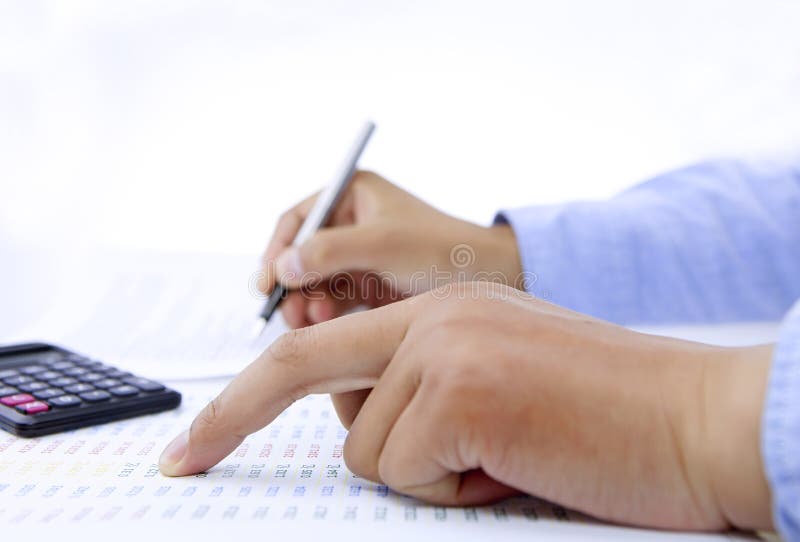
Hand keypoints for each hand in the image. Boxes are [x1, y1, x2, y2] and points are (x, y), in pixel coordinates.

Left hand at [160, 282, 772, 531]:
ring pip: (367, 451)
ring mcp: (443, 348)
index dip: (239, 400)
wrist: (696, 419)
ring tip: (502, 457)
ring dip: (427, 475)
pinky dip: (456, 490)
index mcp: (439, 311)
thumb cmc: (601, 415)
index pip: (314, 350)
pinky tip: (519, 464)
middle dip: (234, 421)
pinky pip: (407, 472)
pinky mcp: (461, 392)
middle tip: (182, 459)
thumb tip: (354, 424)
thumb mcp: (495, 384)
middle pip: (301, 373)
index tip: (190, 443)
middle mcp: (433, 316)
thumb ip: (421, 390)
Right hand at [258, 171, 521, 328]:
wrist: (491, 280)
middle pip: (301, 253)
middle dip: (293, 283)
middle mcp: (351, 221)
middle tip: (290, 313)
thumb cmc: (442, 250)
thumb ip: (330, 251)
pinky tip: (328, 324)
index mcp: (353, 194)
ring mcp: (359, 255)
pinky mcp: (368, 284)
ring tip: (313, 321)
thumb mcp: (383, 244)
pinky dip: (325, 313)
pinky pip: (333, 299)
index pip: (299, 220)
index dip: (278, 250)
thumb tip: (282, 266)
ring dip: (307, 301)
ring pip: (314, 280)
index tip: (267, 284)